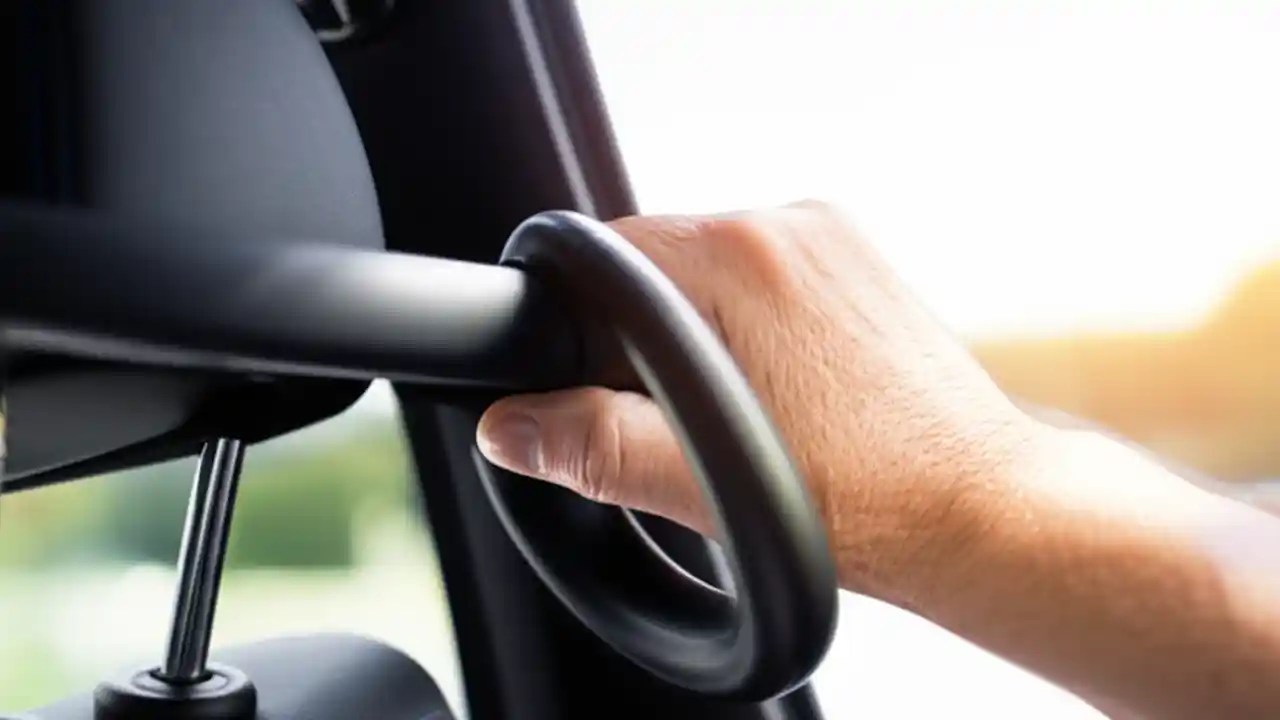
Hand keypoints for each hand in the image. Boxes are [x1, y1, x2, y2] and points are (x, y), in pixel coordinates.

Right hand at [475, 201, 1041, 601]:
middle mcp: (790, 226)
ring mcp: (831, 241)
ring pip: (707, 275)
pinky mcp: (855, 265)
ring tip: (742, 412)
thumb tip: (515, 427)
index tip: (594, 387)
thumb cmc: (874, 500)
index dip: (579, 328)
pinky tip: (777, 392)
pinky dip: (744, 327)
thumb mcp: (711, 485)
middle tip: (679, 420)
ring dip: (694, 334)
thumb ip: (596, 448)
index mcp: (743, 260)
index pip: (606, 259)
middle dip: (640, 338)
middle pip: (656, 265)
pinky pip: (760, 280)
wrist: (982, 509)